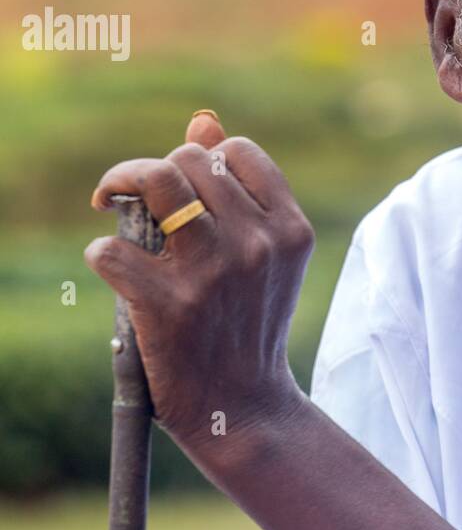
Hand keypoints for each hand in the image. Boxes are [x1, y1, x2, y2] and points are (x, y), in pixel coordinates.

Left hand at [85, 112, 314, 454]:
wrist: (243, 409)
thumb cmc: (246, 325)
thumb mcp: (263, 256)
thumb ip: (238, 188)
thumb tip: (203, 120)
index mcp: (289, 230)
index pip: (235, 152)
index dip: (203, 160)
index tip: (185, 188)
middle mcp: (257, 244)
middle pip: (188, 160)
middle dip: (159, 174)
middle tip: (144, 203)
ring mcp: (213, 273)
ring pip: (153, 181)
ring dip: (121, 186)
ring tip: (110, 201)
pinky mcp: (167, 304)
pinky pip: (111, 248)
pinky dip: (104, 256)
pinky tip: (118, 274)